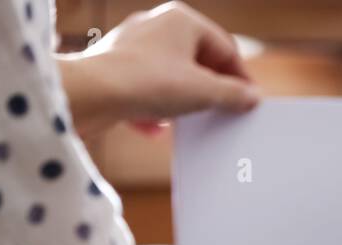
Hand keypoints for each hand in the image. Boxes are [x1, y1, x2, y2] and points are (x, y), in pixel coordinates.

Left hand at [58, 2, 258, 136]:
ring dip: (183, 100)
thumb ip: (233, 95)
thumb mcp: (203, 92)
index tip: (248, 101)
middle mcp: (157, 25)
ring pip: (171, 76)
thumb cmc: (147, 82)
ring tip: (188, 120)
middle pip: (198, 61)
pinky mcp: (115, 68)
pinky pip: (145, 88)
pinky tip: (156, 127)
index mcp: (182, 19)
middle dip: (210, 89)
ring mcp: (133, 46)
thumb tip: (251, 98)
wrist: (90, 94)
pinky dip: (154, 108)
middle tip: (222, 112)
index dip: (241, 77)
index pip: (225, 47)